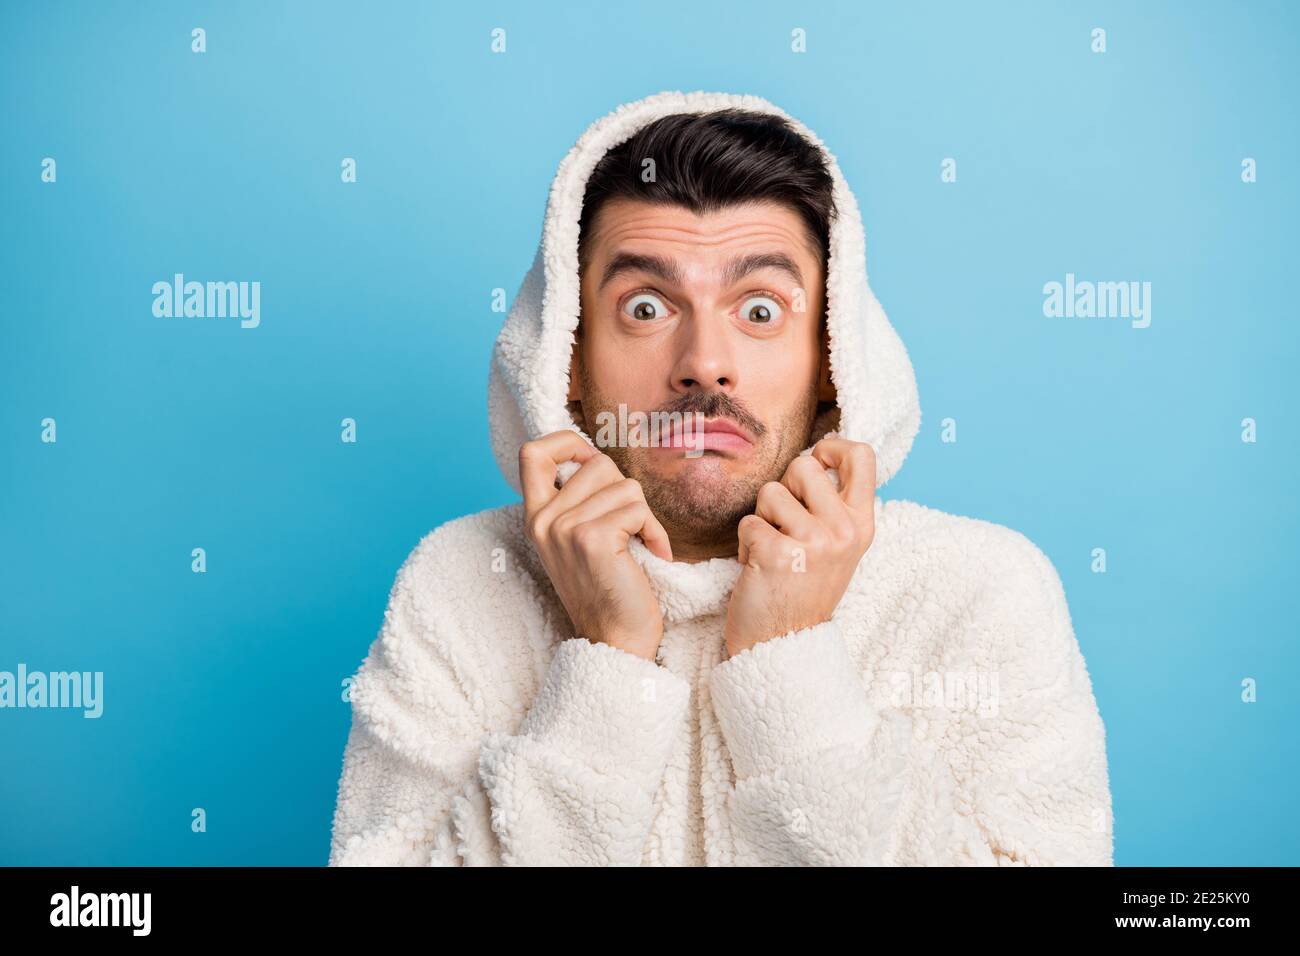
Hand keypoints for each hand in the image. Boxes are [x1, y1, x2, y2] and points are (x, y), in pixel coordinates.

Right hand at [520, 430, 673, 661]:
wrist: (615, 641)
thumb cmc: (607, 589)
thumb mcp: (578, 540)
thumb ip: (577, 501)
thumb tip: (596, 458)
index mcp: (536, 516)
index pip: (533, 452)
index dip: (567, 443)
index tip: (592, 464)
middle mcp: (543, 520)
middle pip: (597, 462)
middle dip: (625, 490)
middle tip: (629, 527)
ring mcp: (564, 528)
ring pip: (624, 484)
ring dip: (643, 514)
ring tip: (639, 544)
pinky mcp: (592, 538)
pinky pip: (638, 508)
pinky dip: (655, 531)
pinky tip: (652, 554)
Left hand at [723, 438, 875, 658]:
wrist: (785, 647)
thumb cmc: (803, 590)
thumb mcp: (837, 548)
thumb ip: (834, 506)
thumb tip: (820, 455)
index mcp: (862, 525)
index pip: (862, 455)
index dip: (832, 446)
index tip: (817, 461)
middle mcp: (843, 531)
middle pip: (804, 465)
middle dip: (783, 488)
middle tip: (784, 524)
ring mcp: (812, 543)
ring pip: (770, 492)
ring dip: (761, 518)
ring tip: (772, 550)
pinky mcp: (778, 554)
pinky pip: (748, 522)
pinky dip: (744, 544)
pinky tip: (758, 569)